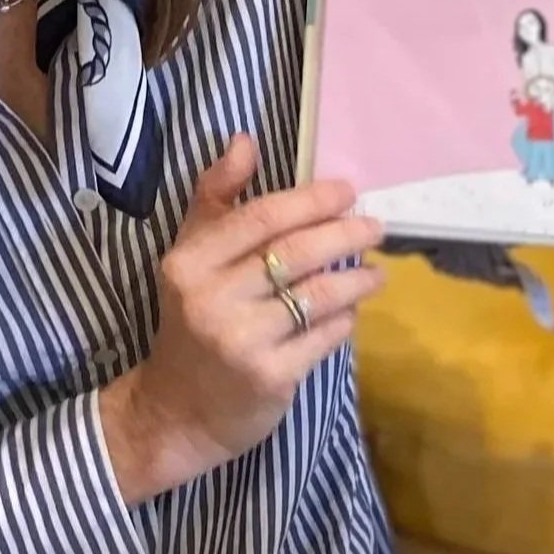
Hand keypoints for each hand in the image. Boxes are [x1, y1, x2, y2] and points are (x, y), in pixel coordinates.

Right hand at [100, 134, 382, 504]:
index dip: (312, 200)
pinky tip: (351, 310)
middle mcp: (213, 300)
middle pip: (297, 252)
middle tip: (375, 227)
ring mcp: (242, 341)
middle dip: (346, 234)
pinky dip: (345, 319)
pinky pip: (325, 335)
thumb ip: (216, 200)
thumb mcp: (189, 259)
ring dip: (358, 279)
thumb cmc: (190, 324)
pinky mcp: (271, 378)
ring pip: (319, 295)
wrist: (177, 413)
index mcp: (190, 264)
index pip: (262, 217)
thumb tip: (245, 141)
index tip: (347, 192)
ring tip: (376, 272)